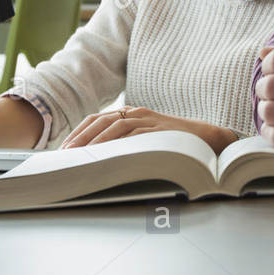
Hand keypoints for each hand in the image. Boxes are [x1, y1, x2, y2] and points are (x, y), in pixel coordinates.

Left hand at [62, 106, 236, 152]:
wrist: (208, 138)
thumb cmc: (175, 143)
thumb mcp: (147, 139)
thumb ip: (128, 143)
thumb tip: (102, 161)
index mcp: (132, 113)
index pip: (98, 118)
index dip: (79, 132)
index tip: (64, 147)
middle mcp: (137, 112)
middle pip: (101, 120)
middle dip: (81, 137)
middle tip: (65, 154)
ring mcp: (148, 119)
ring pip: (114, 126)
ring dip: (94, 141)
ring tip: (80, 156)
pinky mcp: (159, 129)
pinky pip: (133, 135)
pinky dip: (117, 143)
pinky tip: (106, 155)